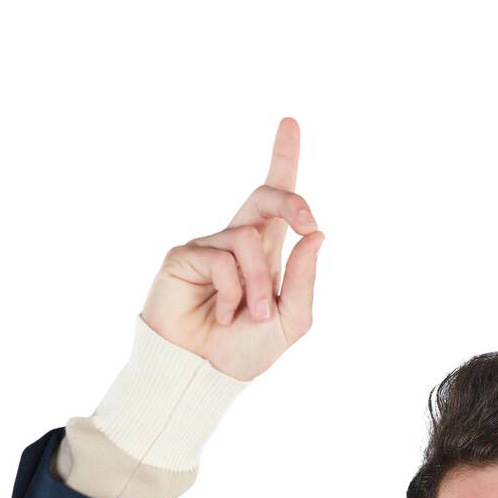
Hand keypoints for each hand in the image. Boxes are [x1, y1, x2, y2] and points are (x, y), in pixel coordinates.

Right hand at [139, 116, 323, 380]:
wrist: (202, 376)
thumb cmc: (243, 353)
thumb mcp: (291, 321)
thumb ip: (305, 280)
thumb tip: (315, 235)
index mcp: (266, 254)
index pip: (276, 201)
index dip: (282, 158)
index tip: (290, 122)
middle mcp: (237, 243)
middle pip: (266, 196)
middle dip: (292, 201)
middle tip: (308, 223)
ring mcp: (208, 246)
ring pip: (249, 239)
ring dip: (259, 284)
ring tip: (250, 315)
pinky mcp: (183, 256)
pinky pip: (221, 258)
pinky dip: (231, 290)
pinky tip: (219, 313)